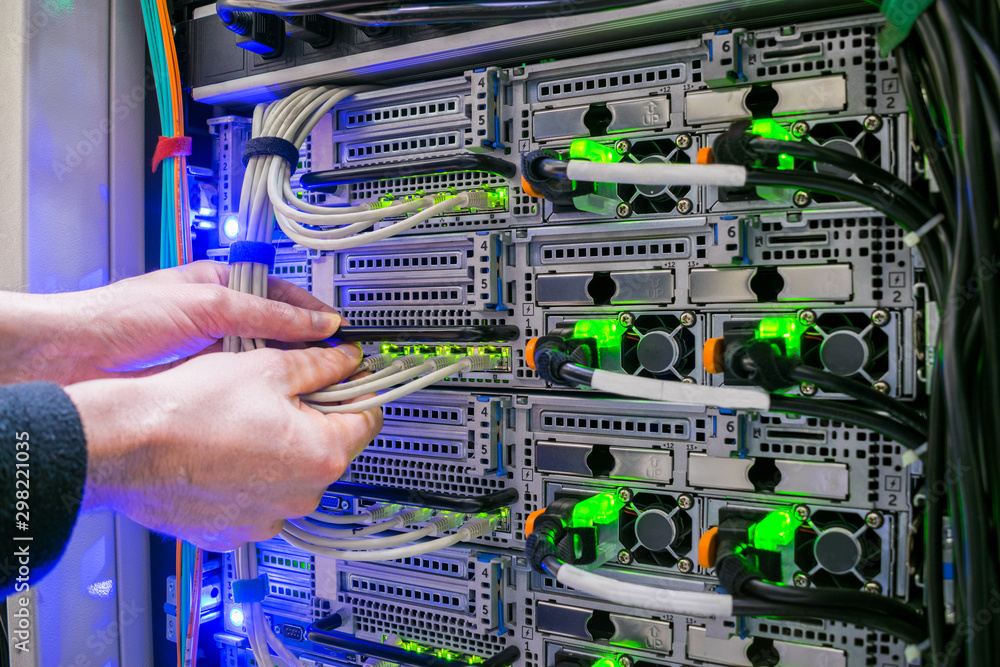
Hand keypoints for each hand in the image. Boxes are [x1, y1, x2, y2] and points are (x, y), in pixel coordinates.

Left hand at [0, 261, 340, 384]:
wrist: (72, 359)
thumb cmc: (124, 318)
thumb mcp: (208, 306)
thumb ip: (265, 316)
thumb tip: (315, 324)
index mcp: (220, 284)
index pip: (281, 295)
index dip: (313, 313)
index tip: (340, 331)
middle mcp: (217, 318)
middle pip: (275, 332)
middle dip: (302, 348)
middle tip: (333, 366)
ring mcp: (207, 353)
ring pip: (259, 363)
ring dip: (279, 374)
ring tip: (307, 387)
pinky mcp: (196, 383)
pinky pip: (238, 387)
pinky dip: (255, 394)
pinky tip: (271, 404)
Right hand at [66, 344, 381, 549]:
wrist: (125, 447)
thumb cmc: (189, 410)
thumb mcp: (267, 367)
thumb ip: (319, 364)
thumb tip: (344, 358)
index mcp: (322, 454)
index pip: (368, 418)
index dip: (356, 389)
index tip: (345, 378)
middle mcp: (302, 496)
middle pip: (330, 448)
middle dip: (314, 419)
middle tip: (282, 394)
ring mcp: (267, 519)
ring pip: (293, 476)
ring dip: (280, 450)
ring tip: (243, 422)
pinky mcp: (234, 531)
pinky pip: (258, 499)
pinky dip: (249, 477)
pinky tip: (223, 451)